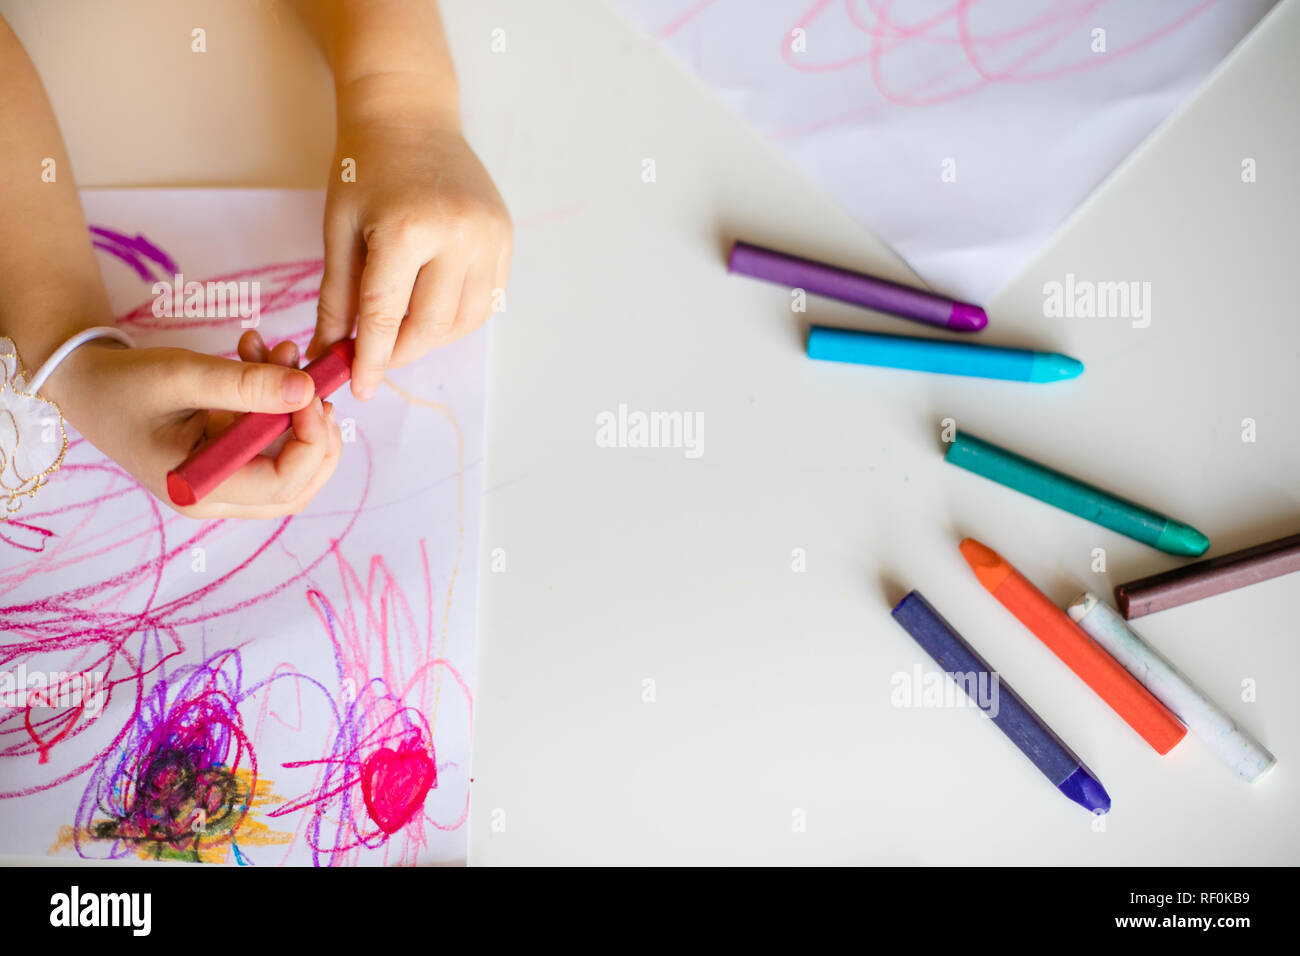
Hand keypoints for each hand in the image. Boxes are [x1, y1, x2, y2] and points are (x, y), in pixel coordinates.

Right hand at [46, 331, 342, 518]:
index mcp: (200, 489)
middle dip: (319, 433)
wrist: (88, 385)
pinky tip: (263, 357)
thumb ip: (244, 385)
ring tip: (282, 353)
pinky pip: (272, 440)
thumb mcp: (182, 376)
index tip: (311, 390)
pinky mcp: (230, 461)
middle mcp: (216, 496)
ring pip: (293, 463)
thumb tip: (307, 390)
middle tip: (316, 382)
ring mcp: (225, 482)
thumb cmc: (124, 384)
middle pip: (299, 485)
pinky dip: (278, 402)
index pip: (283, 483)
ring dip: (300, 410)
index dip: (311, 439)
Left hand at [306, 117, 512, 400]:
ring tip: (402, 332)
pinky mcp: (504, 238)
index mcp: (406, 228)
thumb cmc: (365, 169)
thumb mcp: (339, 229)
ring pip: (463, 321)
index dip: (369, 358)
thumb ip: (337, 296)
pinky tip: (430, 309)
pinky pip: (484, 300)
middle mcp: (456, 234)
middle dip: (399, 353)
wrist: (411, 115)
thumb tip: (330, 354)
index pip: (385, 314)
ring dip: (430, 339)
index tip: (358, 387)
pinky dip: (456, 318)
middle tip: (376, 359)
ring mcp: (488, 236)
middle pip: (430, 326)